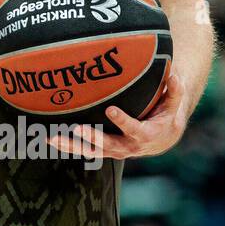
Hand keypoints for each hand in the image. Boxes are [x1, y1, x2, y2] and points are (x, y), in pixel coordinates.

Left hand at [49, 70, 189, 160]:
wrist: (160, 139)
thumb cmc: (164, 116)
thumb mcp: (173, 103)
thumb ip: (174, 90)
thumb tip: (174, 73)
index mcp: (145, 135)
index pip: (133, 129)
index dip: (123, 121)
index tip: (110, 110)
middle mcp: (127, 146)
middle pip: (108, 145)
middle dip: (93, 138)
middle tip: (78, 129)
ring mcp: (113, 150)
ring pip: (91, 151)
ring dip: (72, 145)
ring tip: (53, 138)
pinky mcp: (102, 149)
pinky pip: (83, 149)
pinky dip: (68, 145)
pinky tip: (50, 138)